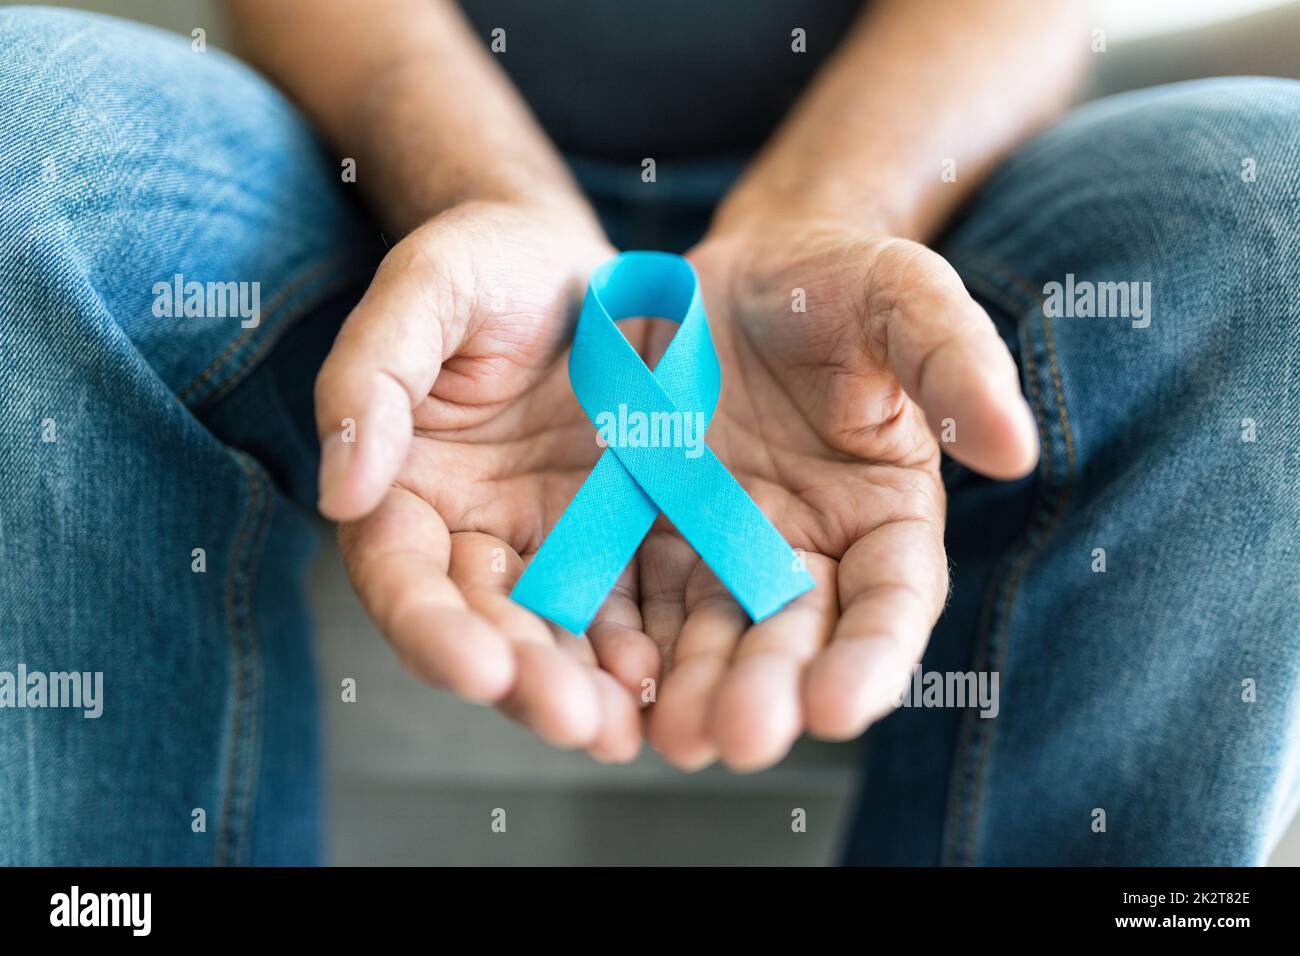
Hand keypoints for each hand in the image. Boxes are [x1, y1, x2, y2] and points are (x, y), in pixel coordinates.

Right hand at [314, 200, 647, 761]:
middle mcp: (472, 532)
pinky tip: (671, 679)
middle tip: (576, 723)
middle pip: (485, 626)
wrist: (587, 263)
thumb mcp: (427, 290)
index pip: (401, 576)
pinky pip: (630, 601)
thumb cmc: (491, 261)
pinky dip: (643, 646)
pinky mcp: (620, 537)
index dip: (431, 628)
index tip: (477, 670)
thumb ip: (371, 376)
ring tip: (627, 729)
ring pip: (559, 632)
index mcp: (405, 486)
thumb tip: (339, 492)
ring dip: (588, 686)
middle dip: (524, 680)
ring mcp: (550, 540)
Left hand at [612, 221, 1038, 770]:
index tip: (841, 704)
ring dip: (694, 689)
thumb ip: (953, 360)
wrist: (726, 275)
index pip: (890, 597)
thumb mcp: (898, 296)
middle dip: (770, 689)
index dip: (871, 654)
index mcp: (882, 512)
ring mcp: (719, 548)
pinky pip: (632, 598)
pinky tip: (606, 679)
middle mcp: (804, 549)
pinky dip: (623, 643)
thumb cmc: (830, 283)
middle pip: (793, 635)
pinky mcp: (644, 535)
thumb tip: (1015, 447)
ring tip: (673, 735)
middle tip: (741, 737)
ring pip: (710, 634)